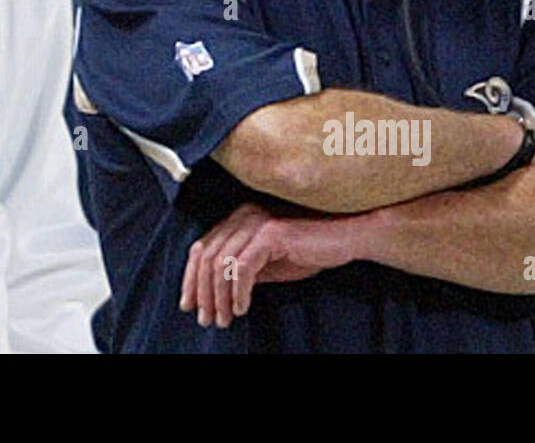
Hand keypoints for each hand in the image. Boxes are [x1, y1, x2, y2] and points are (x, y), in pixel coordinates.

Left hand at [179, 202, 355, 329]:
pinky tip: (243, 309)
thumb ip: (240, 273)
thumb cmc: (309, 251)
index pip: (201, 248)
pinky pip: (243, 267)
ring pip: (221, 263)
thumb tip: (213, 296)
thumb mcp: (267, 266)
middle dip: (201, 292)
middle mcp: (242, 216)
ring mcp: (256, 222)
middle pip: (206, 256)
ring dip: (219, 297)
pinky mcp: (271, 233)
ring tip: (225, 319)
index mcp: (237, 219)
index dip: (190, 278)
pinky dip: (239, 291)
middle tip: (207, 319)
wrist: (345, 239)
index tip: (189, 305)